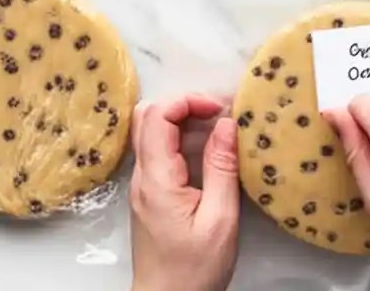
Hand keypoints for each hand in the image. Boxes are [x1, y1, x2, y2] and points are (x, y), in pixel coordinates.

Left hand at [130, 96, 239, 290]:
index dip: (188, 100)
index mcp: (156, 180)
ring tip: (220, 131)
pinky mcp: (151, 195)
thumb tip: (228, 124)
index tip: (219, 109)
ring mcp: (143, 186)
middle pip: (148, 117)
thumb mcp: (220, 219)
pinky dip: (183, 141)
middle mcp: (142, 178)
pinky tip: (209, 153)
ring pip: (152, 133)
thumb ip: (222, 168)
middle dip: (184, 104)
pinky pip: (160, 153)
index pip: (157, 116)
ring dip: (184, 122)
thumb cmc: (193, 270)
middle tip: (218, 114)